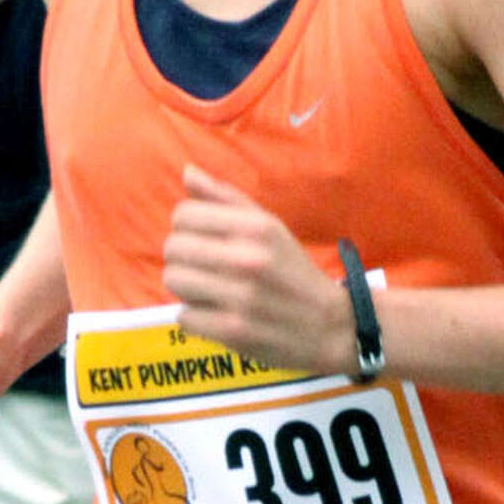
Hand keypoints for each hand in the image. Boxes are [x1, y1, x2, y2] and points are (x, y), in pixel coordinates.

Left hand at [163, 166, 354, 373]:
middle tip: (202, 268)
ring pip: (175, 281)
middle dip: (182, 258)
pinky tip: (216, 314)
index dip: (185, 227)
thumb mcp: (270, 227)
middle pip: (173, 248)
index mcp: (256, 228)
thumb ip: (226, 198)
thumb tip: (187, 172)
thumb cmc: (292, 271)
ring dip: (186, 287)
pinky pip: (185, 316)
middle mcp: (248, 259)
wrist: (330, 326)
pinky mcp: (234, 332)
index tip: (200, 239)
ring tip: (209, 290)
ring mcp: (241, 298)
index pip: (183, 214)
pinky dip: (196, 318)